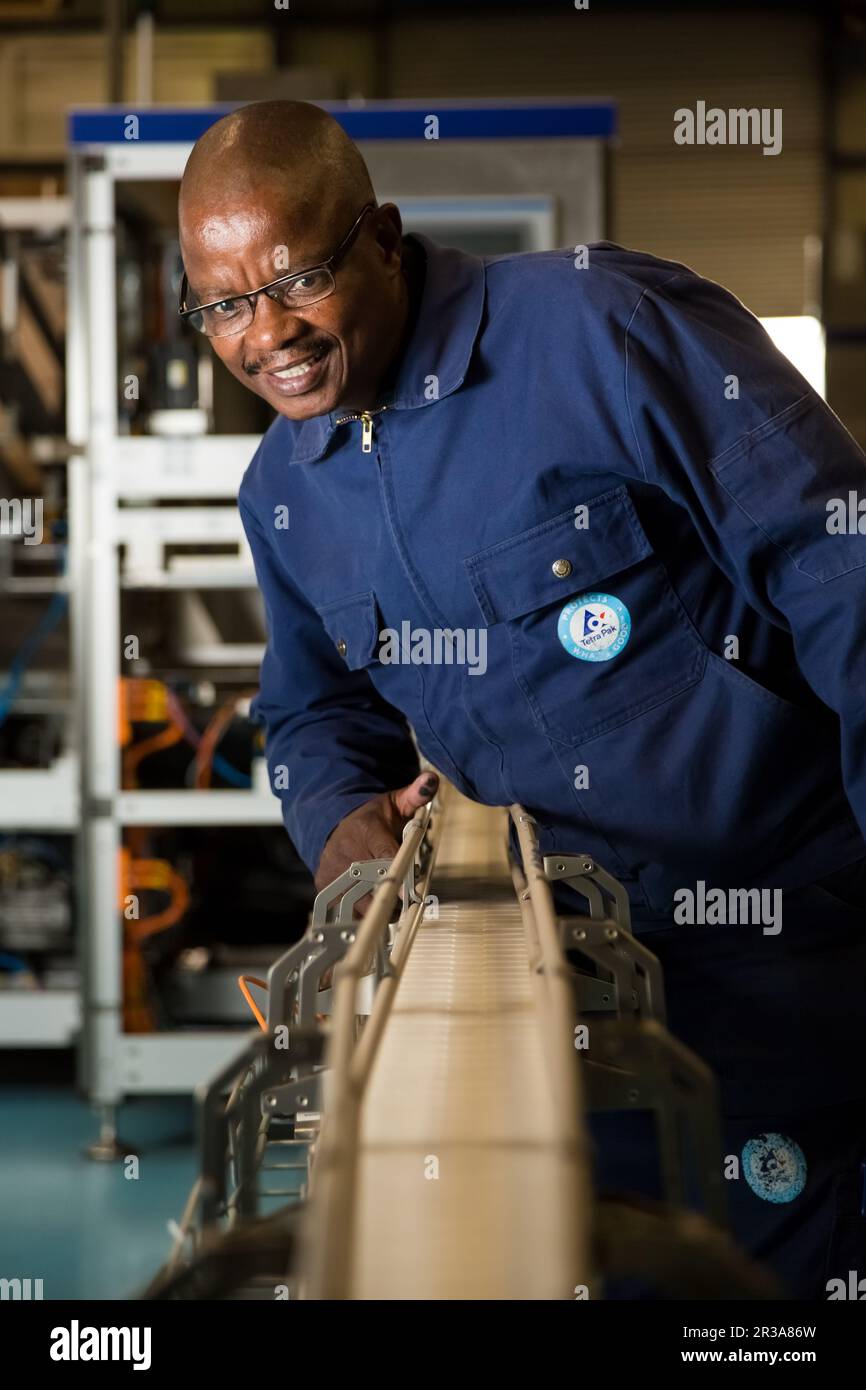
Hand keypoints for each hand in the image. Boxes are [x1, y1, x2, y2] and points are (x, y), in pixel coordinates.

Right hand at [313, 771, 438, 896]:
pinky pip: (344, 906)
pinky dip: (360, 911)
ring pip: (358, 901)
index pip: (385, 855)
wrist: (336, 823)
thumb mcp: (396, 802)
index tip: (408, 894)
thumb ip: (416, 795)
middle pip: (373, 883)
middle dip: (393, 895)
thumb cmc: (373, 818)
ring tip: (390, 903)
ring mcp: (332, 868)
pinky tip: (371, 905)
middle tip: (406, 900)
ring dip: (378, 907)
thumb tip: (432, 779)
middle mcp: (345, 849)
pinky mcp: (323, 883)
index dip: (398, 875)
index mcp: (366, 829)